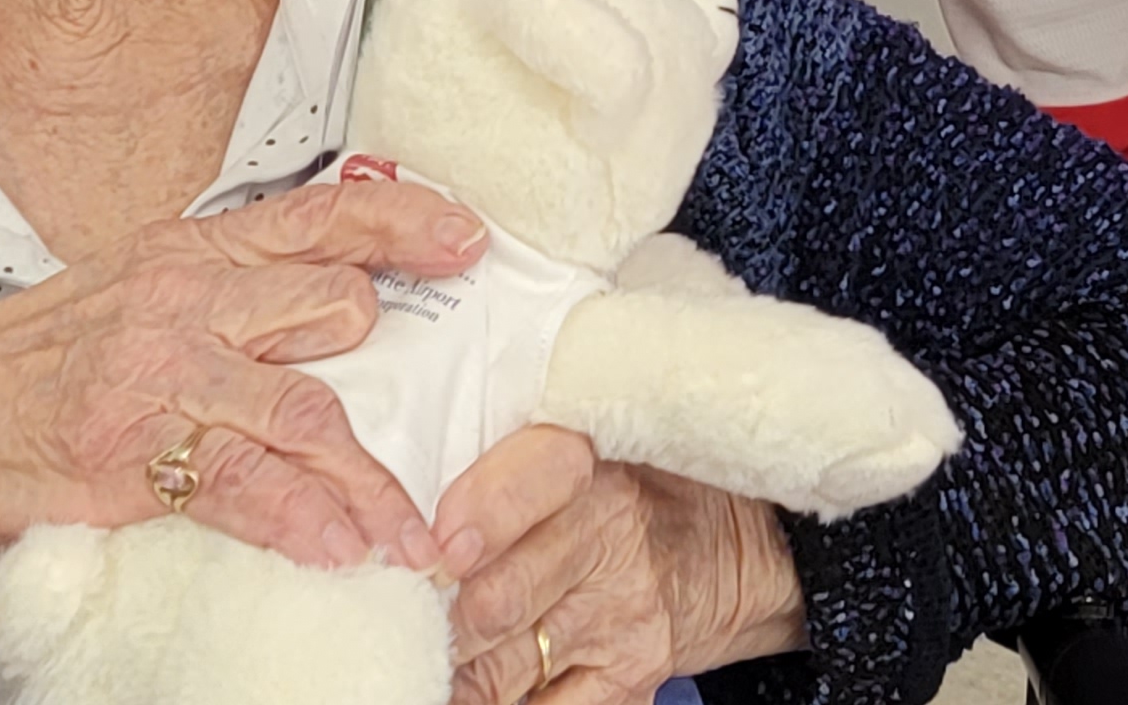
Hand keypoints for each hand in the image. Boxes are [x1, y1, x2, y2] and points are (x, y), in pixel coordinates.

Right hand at [0, 175, 483, 573]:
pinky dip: (300, 520)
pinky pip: (242, 484)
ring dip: (368, 479)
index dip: (404, 222)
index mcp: (187, 252)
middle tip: (436, 409)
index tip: (468, 237)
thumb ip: (218, 295)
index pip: (320, 216)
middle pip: (332, 307)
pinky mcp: (134, 452)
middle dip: (390, 359)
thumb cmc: (21, 368)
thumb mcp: (127, 295)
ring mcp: (161, 373)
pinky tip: (342, 548)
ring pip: (305, 408)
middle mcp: (184, 298)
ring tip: (411, 530)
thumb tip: (316, 309)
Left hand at [434, 426, 805, 702]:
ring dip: (450, 674)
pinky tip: (470, 694)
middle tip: (399, 621)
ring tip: (413, 668)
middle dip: (436, 620)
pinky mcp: (630, 677)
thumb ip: (505, 473)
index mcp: (590, 465)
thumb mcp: (588, 447)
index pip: (529, 482)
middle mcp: (611, 539)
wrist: (729, 547)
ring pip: (503, 668)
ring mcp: (621, 618)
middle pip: (497, 599)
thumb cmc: (632, 488)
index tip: (435, 550)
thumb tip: (416, 526)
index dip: (475, 516)